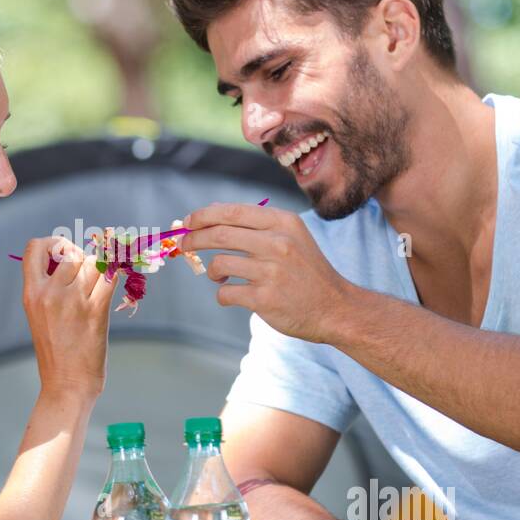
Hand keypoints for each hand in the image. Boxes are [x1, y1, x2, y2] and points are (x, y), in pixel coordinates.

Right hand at [21, 235, 118, 399]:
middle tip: (88, 277)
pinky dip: (114, 278)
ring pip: (94, 262)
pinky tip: (110, 290)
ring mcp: (73, 301)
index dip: (53, 243)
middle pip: (73, 253)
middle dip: (83, 259)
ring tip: (97, 290)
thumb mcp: (39, 315)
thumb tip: (73, 258)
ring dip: (101, 271)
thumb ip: (49, 286)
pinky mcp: (96, 310)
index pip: (35, 247)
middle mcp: (50, 293)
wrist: (67, 385)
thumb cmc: (56, 350)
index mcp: (31, 293)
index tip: (64, 254)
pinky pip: (111, 277)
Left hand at [179, 203, 352, 343]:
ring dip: (211, 271)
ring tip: (219, 277)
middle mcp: (277, 243)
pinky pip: (226, 293)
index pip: (232, 211)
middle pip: (219, 234)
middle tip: (184, 245)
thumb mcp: (292, 237)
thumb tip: (211, 217)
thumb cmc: (307, 271)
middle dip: (194, 239)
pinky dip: (222, 294)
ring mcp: (271, 271)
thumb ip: (257, 225)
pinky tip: (231, 294)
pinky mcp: (264, 299)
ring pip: (219, 264)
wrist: (336, 308)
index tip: (187, 221)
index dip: (203, 215)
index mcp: (283, 222)